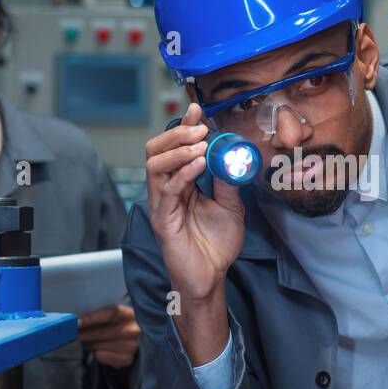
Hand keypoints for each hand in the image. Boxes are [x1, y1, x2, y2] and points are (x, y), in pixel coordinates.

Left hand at [78, 304, 140, 368]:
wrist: (132, 342)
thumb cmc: (116, 326)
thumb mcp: (112, 317)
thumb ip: (99, 315)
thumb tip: (80, 318)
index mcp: (131, 314)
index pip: (112, 313)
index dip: (93, 317)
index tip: (78, 322)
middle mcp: (135, 329)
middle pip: (107, 331)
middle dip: (87, 333)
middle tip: (73, 334)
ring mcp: (133, 345)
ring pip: (104, 346)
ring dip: (89, 344)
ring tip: (80, 342)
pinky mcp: (128, 359)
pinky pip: (106, 357)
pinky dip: (97, 354)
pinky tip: (92, 350)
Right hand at [144, 102, 244, 302]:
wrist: (211, 278)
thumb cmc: (215, 246)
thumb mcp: (231, 206)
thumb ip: (228, 181)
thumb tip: (232, 155)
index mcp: (180, 184)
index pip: (174, 148)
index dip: (184, 127)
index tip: (197, 110)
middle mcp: (166, 190)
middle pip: (155, 150)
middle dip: (176, 134)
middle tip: (199, 130)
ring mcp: (162, 204)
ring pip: (154, 165)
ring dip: (178, 150)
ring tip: (200, 147)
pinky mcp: (162, 220)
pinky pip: (167, 189)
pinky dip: (183, 172)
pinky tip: (199, 164)